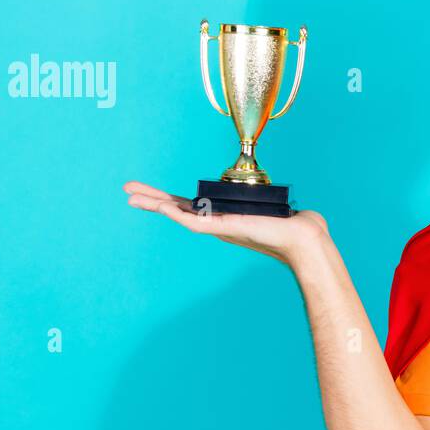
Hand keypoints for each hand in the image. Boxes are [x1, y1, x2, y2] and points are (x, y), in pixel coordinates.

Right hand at [123, 181, 328, 266]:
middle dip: (152, 200)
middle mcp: (217, 224)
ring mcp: (219, 227)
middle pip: (177, 210)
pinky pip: (195, 222)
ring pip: (180, 216)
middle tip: (127, 191)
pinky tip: (161, 206)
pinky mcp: (226, 229)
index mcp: (224, 218)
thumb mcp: (269, 206)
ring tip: (132, 197)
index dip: (169, 199)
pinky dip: (177, 214)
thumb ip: (263, 201)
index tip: (150, 192)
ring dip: (156, 204)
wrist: (303, 238)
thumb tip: (271, 195)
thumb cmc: (293, 224)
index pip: (190, 206)